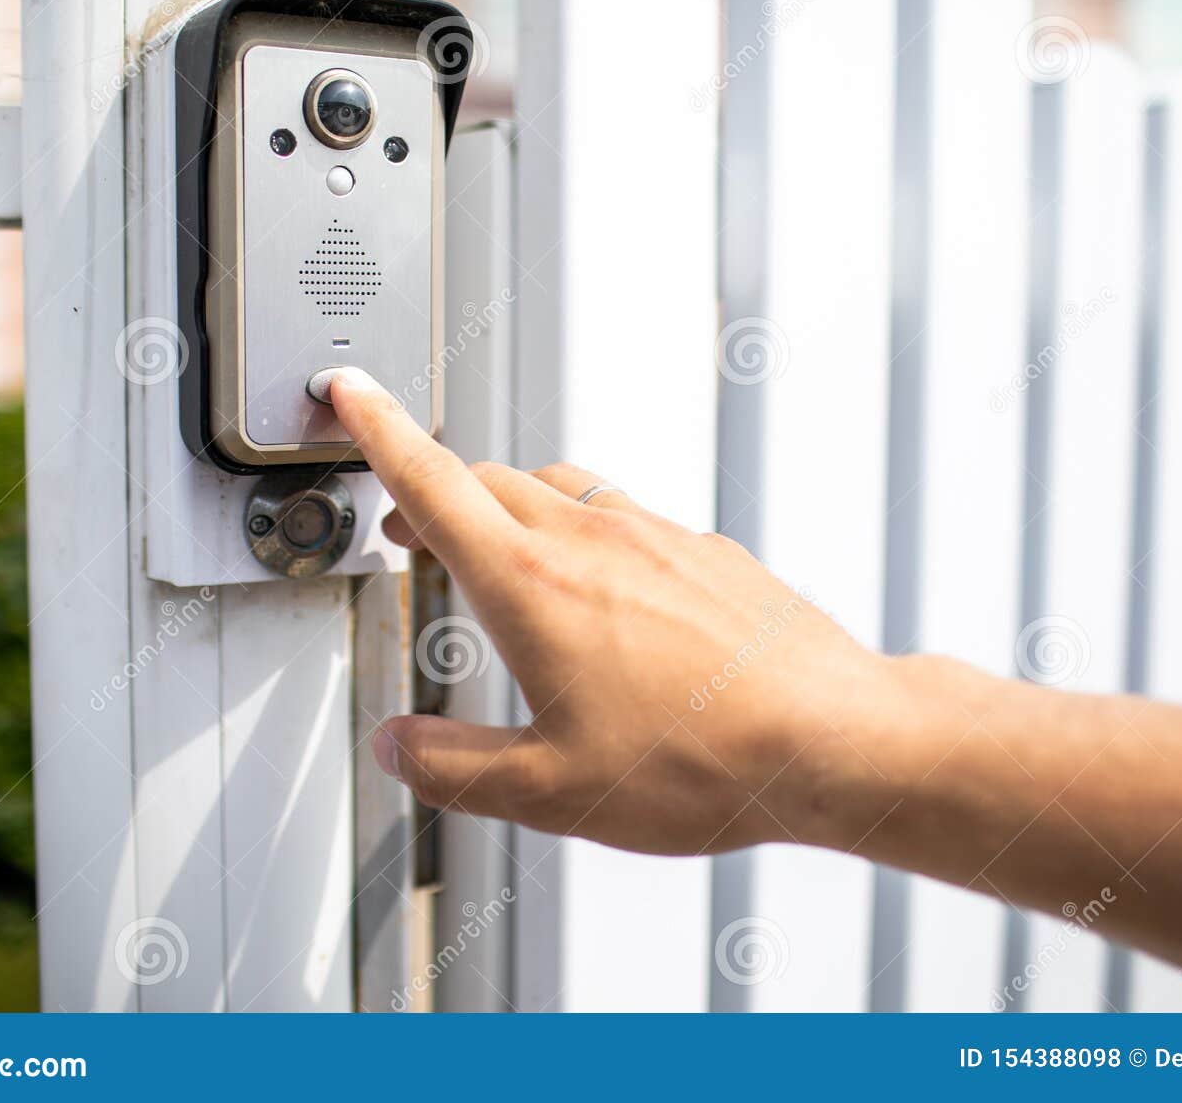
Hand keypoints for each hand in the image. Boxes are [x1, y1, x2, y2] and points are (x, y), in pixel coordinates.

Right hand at [327, 367, 900, 855]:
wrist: (831, 736)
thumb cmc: (705, 760)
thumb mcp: (550, 792)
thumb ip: (456, 768)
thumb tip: (401, 748)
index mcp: (532, 584)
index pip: (430, 480)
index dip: (377, 429)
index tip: (349, 391)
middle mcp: (592, 539)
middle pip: (488, 479)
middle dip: (434, 490)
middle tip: (409, 526)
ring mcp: (657, 535)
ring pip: (560, 487)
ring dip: (513, 506)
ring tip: (504, 553)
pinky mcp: (706, 550)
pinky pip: (627, 516)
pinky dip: (588, 533)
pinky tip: (607, 591)